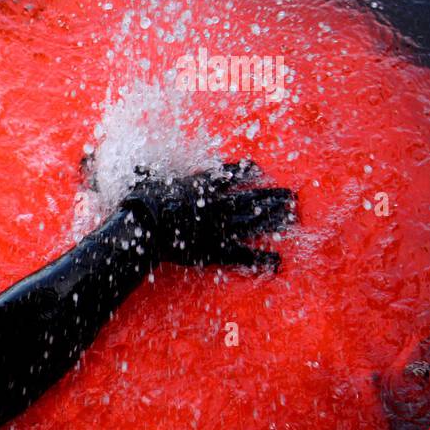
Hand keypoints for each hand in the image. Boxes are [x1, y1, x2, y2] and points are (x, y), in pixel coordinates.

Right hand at [122, 161, 295, 269]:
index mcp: (202, 186)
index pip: (229, 174)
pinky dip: (261, 259)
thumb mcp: (144, 182)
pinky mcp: (218, 250)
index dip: (245, 171)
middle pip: (251, 199)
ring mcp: (221, 228)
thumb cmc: (143, 203)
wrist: (147, 227)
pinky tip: (278, 260)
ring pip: (254, 222)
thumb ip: (146, 176)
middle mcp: (218, 205)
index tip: (258, 168)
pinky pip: (244, 255)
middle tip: (291, 196)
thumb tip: (137, 169)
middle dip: (271, 196)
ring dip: (275, 219)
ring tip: (291, 216)